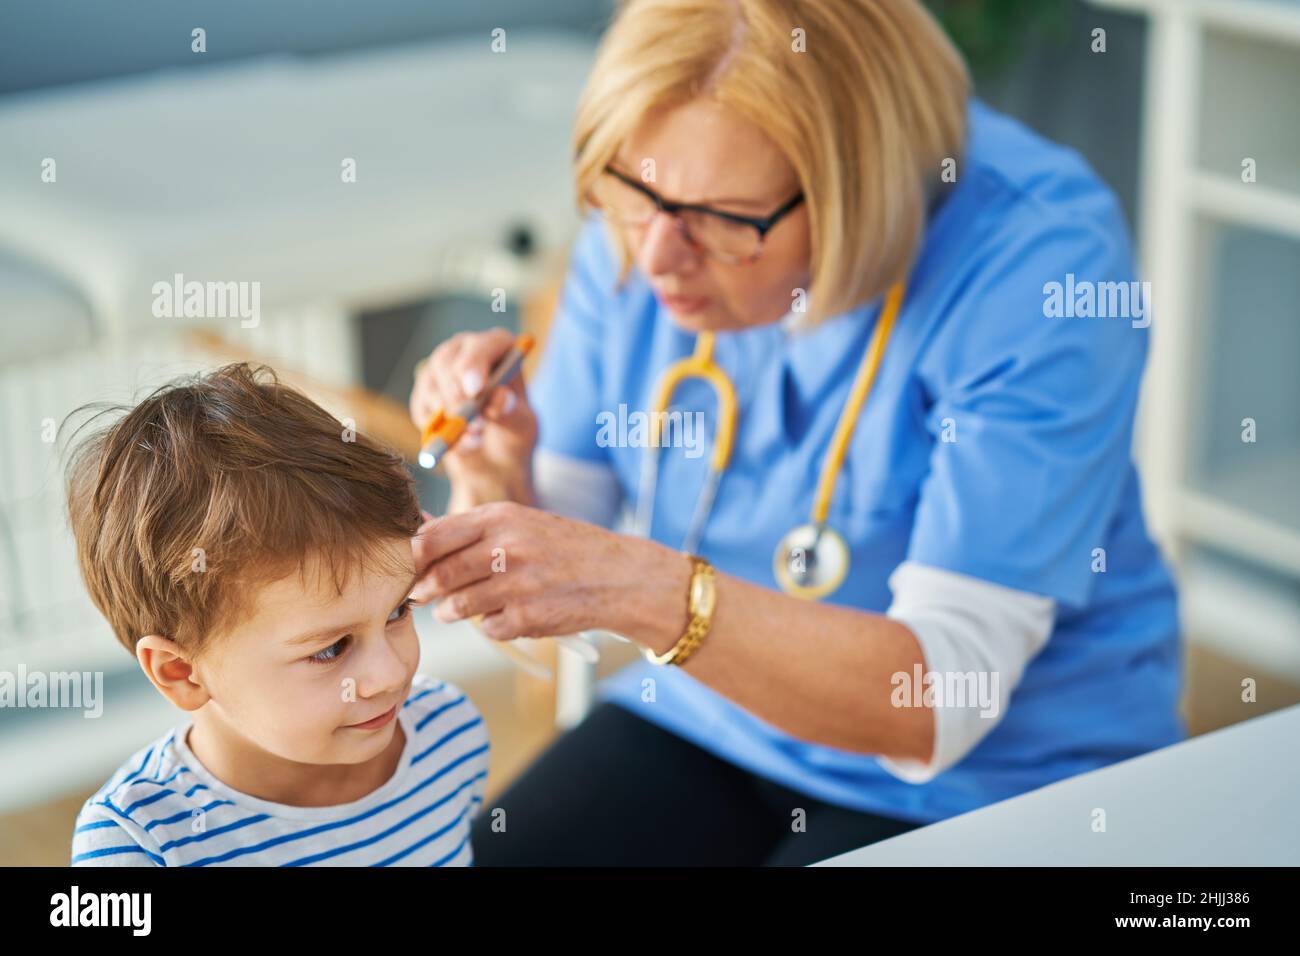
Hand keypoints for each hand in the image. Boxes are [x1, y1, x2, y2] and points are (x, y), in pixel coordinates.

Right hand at [409, 328, 537, 490]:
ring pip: (431, 385)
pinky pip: (421, 409)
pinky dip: (437, 430)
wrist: (493, 460)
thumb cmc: (513, 435)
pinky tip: (460, 443)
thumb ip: (511, 412)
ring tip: (476, 438)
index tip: (475, 390)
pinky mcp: (423, 394)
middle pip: (447, 360)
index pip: (485, 344)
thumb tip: (500, 396)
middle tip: (474, 424)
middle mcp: (466, 351)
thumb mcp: (521, 428)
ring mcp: (441, 371)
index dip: (476, 363)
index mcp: (498, 348)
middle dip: (458, 395)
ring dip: (450, 416)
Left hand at [409, 501, 690, 650]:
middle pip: (439, 575)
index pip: (432, 537)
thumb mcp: (521, 523)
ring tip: (461, 607)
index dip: (412, 556)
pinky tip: (508, 614)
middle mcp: (508, 547)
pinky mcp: (529, 618)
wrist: (619, 576)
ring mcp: (519, 585)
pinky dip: (491, 626)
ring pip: (457, 607)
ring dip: (451, 612)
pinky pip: (487, 629)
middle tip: (424, 593)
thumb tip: (418, 539)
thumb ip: (473, 531)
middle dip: (425, 589)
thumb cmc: (564, 547)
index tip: (410, 565)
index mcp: (501, 517)